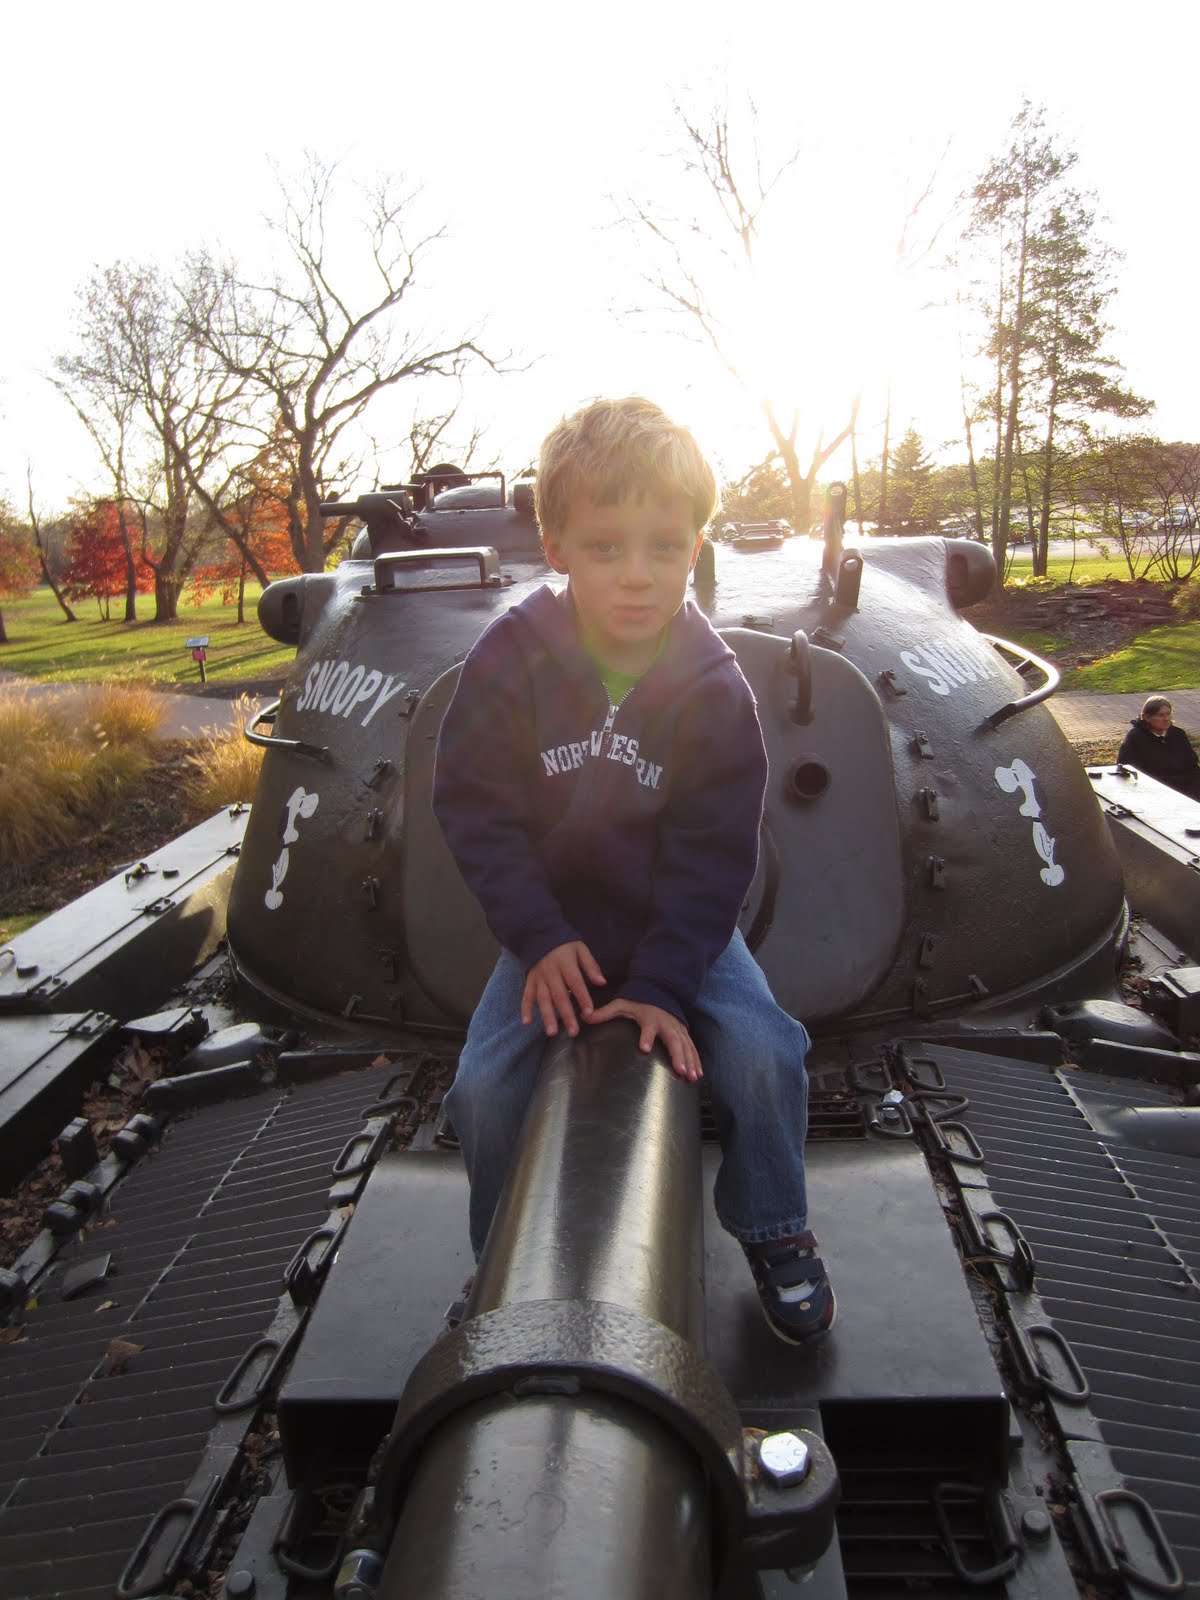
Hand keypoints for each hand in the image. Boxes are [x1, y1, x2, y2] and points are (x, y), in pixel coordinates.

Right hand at [522, 941, 605, 1037]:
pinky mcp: (530, 981)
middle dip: (566, 1015)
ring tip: (551, 1032)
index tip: (589, 1012)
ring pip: (543, 999)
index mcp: (565, 964)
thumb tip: (602, 982)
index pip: (575, 982)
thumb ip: (591, 966)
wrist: (540, 936)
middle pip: (559, 996)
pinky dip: (525, 1009)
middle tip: (573, 1031)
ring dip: (547, 1016)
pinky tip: (527, 1022)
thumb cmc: (564, 945)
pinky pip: (526, 996)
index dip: (582, 997)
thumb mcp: (580, 949)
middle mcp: (551, 973)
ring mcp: (539, 978)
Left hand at [586, 998, 702, 1082]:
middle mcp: (666, 1024)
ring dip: (689, 1061)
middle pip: (673, 1040)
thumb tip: (585, 1016)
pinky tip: (698, 1074)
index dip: (646, 1037)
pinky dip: (696, 1061)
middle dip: (678, 1055)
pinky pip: (691, 1048)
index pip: (648, 1028)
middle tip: (680, 1070)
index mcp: (650, 1017)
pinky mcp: (683, 1034)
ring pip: (685, 1046)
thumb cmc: (638, 1002)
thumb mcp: (621, 1004)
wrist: (658, 993)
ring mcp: (677, 1030)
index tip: (644, 1048)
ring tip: (691, 1077)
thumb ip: (604, 1012)